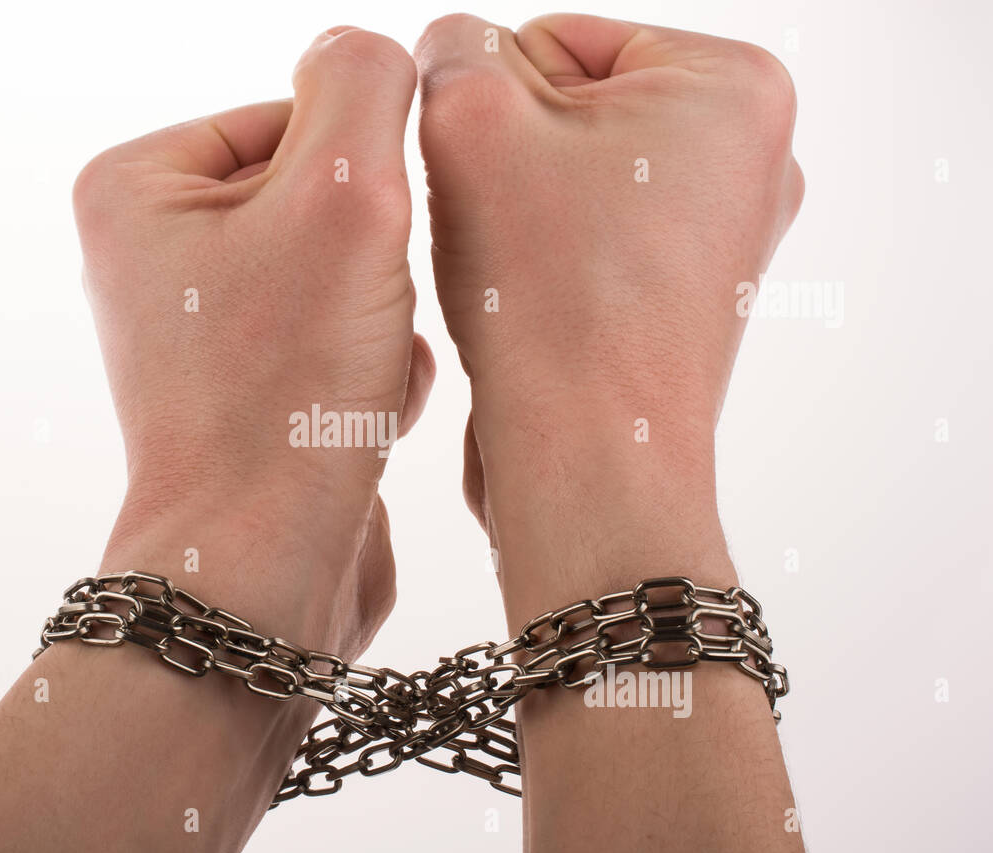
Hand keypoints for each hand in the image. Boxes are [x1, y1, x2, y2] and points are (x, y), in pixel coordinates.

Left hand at [73, 26, 433, 656]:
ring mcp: (199, 333)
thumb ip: (364, 84)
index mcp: (139, 187)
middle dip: (375, 255)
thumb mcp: (343, 196)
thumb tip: (367, 53)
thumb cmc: (288, 391)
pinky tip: (364, 413)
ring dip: (385, 312)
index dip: (364, 176)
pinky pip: (344, 342)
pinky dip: (376, 369)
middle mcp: (155, 257)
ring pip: (347, 273)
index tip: (369, 247)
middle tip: (364, 316)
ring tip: (360, 373)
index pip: (295, 113)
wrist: (263, 568)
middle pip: (323, 198)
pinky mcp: (249, 396)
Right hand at [416, 13, 801, 611]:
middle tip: (498, 230)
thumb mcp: (471, 122)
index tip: (483, 179)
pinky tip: (529, 304)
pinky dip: (541, 262)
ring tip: (513, 272)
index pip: (553, 37)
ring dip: (515, 212)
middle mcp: (751, 157)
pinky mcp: (685, 299)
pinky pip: (585, 244)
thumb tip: (453, 52)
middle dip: (506, 158)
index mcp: (732, 86)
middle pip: (567, 110)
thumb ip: (452, 50)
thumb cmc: (548, 296)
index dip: (484, 105)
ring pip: (568, 182)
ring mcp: (723, 235)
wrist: (588, 459)